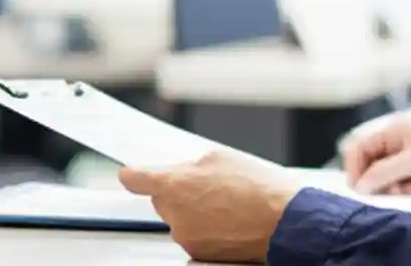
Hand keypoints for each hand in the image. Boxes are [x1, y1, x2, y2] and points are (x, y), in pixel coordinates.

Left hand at [119, 151, 299, 263]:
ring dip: (196, 210)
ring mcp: (185, 236)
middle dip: (179, 192)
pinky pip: (194, 235)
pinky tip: (229, 220)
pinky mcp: (198, 253)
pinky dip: (206, 228)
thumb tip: (185, 171)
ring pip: (180, 218)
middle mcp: (174, 214)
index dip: (132, 174)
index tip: (129, 173)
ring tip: (227, 204)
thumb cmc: (257, 188)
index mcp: (175, 185)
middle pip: (163, 200)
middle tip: (209, 186)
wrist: (282, 221)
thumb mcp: (222, 158)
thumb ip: (193, 164)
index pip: (136, 179)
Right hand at [341, 117, 410, 195]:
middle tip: (394, 190)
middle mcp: (394, 145)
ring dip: (390, 189)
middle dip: (376, 182)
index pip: (359, 148)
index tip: (360, 189)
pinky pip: (393, 189)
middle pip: (367, 167)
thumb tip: (359, 186)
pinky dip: (401, 194)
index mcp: (394, 131)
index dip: (355, 168)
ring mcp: (403, 162)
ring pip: (379, 181)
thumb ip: (385, 171)